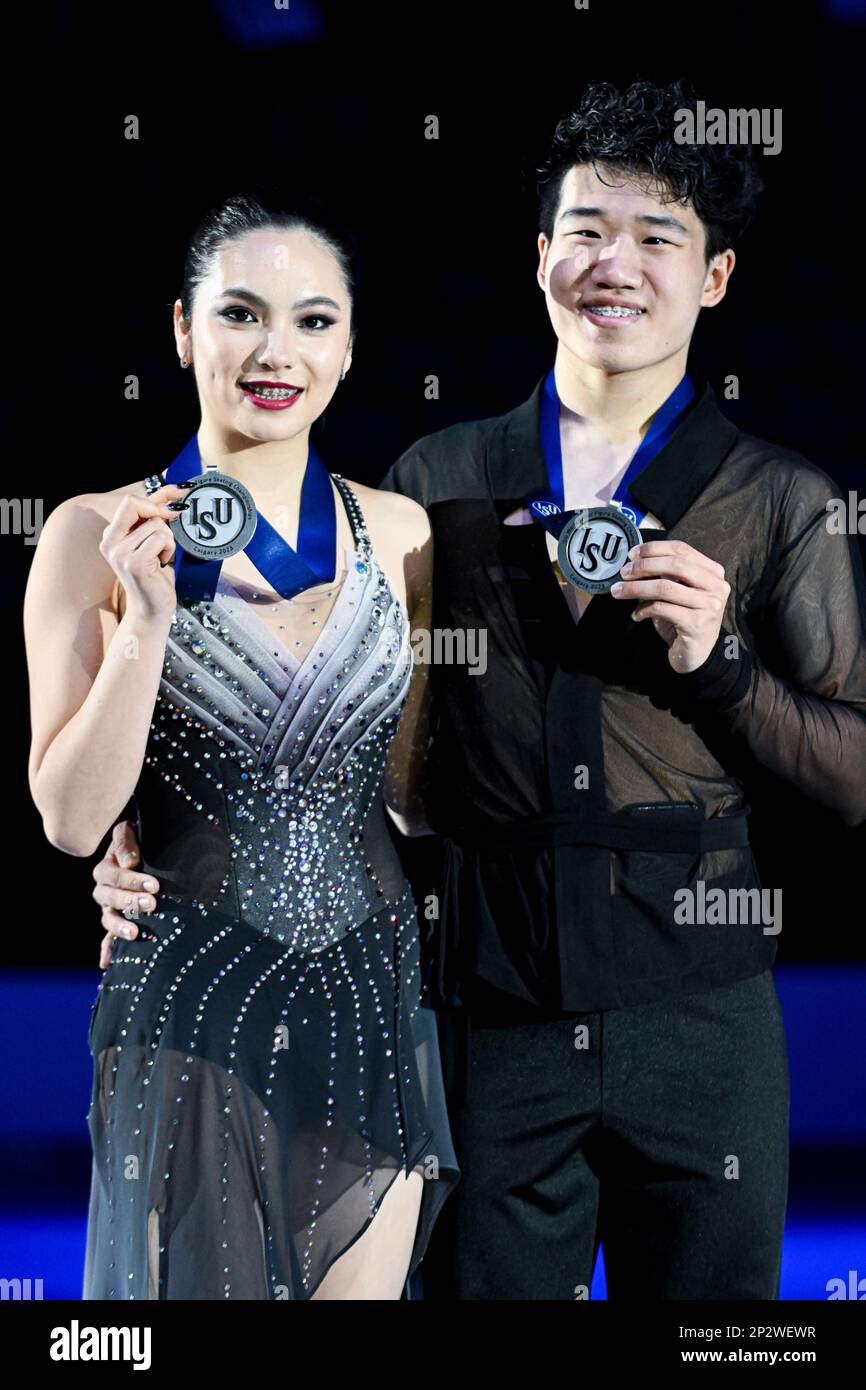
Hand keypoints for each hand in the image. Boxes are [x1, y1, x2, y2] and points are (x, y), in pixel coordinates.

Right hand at [93, 820, 157, 968]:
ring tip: (135, 932)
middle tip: (152, 904)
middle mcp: (104, 890)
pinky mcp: (117, 921)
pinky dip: (107, 950)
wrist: (146, 850)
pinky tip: (106, 963)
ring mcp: (109, 908)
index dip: (132, 881)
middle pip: (111, 898)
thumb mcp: (130, 832)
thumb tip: (130, 862)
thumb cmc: (140, 841)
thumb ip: (126, 842)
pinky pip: (108, 938)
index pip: (114, 876)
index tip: (154, 885)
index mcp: (107, 868)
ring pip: (108, 919)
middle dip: (131, 902)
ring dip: (119, 927)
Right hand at [98, 483, 188, 624]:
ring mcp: (121, 552)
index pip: (130, 501)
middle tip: (168, 534)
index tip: (175, 500)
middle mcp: (110, 542)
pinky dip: (169, 549)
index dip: (155, 499)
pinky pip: (162, 538)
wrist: (151, 609)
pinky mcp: (135, 562)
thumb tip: (174, 491)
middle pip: (138, 505)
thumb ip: (156, 516)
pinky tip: (162, 563)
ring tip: (161, 557)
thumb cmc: (155, 575)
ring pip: (156, 524)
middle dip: (160, 516)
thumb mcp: (152, 540)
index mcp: (111, 535)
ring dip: (168, 539)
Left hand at [610, 538, 729, 673]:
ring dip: (636, 588)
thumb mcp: (678, 593)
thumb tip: (634, 561)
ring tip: (619, 591)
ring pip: (665, 587)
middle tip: (623, 572)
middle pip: (674, 565)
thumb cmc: (683, 621)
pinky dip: (644, 610)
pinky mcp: (697, 623)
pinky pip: (662, 609)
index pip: (682, 549)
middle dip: (644, 566)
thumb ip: (665, 575)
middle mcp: (716, 586)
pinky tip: (636, 615)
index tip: (632, 554)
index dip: (654, 549)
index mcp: (713, 572)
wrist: (696, 655)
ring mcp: (709, 605)